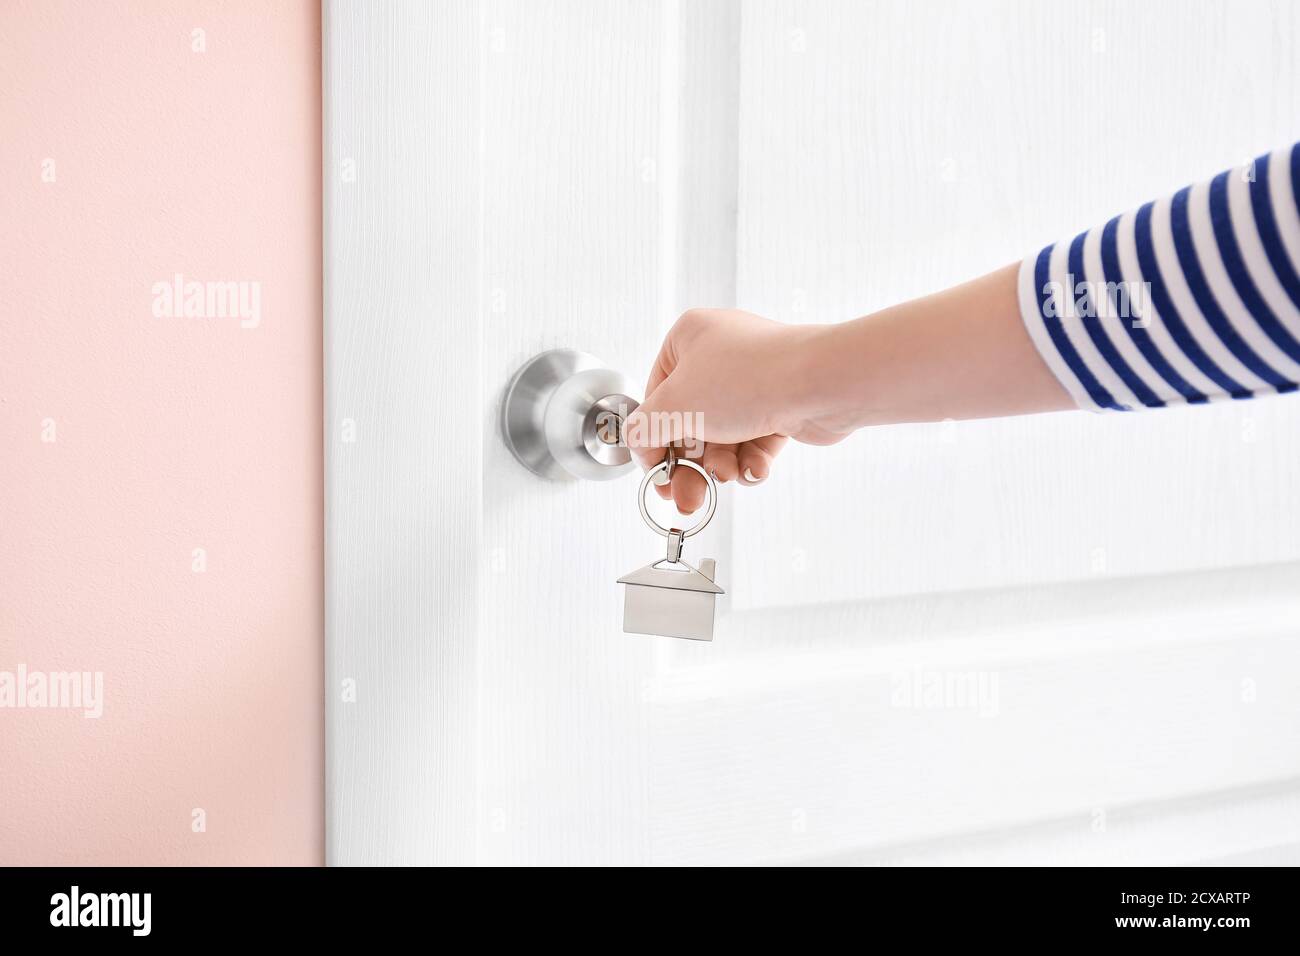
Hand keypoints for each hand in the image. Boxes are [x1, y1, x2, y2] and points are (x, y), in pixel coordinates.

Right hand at [622, 309, 850, 513]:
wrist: (822, 385)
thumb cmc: (751, 379)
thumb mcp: (676, 406)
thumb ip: (644, 428)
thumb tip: (637, 442)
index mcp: (689, 339)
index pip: (657, 396)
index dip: (653, 439)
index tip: (656, 471)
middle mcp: (722, 355)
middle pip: (690, 422)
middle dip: (690, 464)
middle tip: (686, 496)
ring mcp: (755, 380)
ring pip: (723, 436)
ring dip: (722, 464)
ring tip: (728, 476)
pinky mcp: (781, 404)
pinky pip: (754, 440)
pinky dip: (751, 459)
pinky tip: (755, 467)